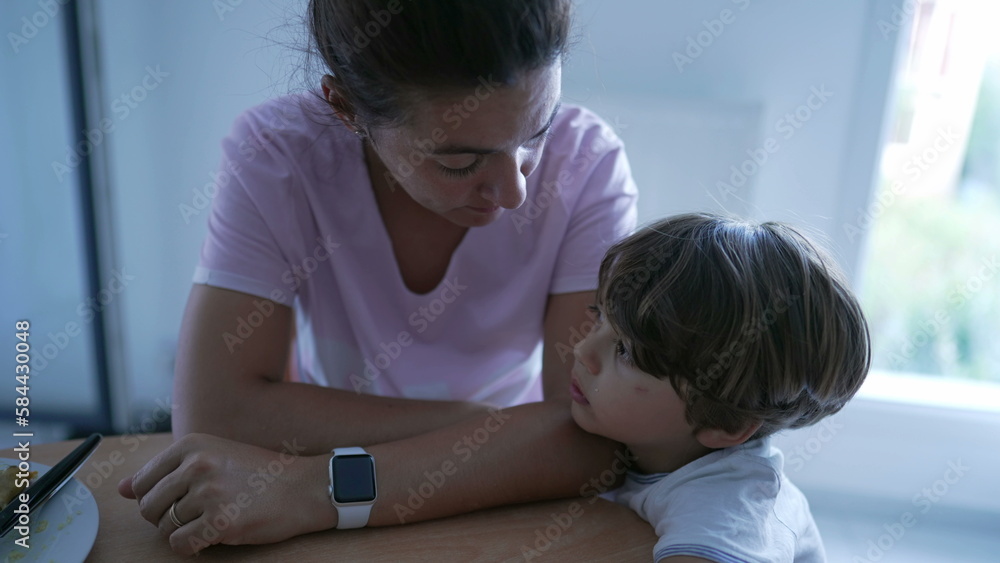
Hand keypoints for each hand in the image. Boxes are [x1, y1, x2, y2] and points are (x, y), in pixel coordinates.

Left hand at [118, 433, 334, 555]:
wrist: (304, 487)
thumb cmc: (260, 473)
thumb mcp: (214, 457)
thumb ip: (166, 471)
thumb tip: (120, 488)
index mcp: (192, 445)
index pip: (141, 481)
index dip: (155, 499)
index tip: (180, 499)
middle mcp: (196, 465)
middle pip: (147, 507)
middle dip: (165, 518)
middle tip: (197, 514)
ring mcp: (207, 494)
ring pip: (164, 528)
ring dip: (183, 532)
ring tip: (211, 520)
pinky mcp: (219, 522)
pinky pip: (181, 545)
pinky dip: (192, 547)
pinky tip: (213, 535)